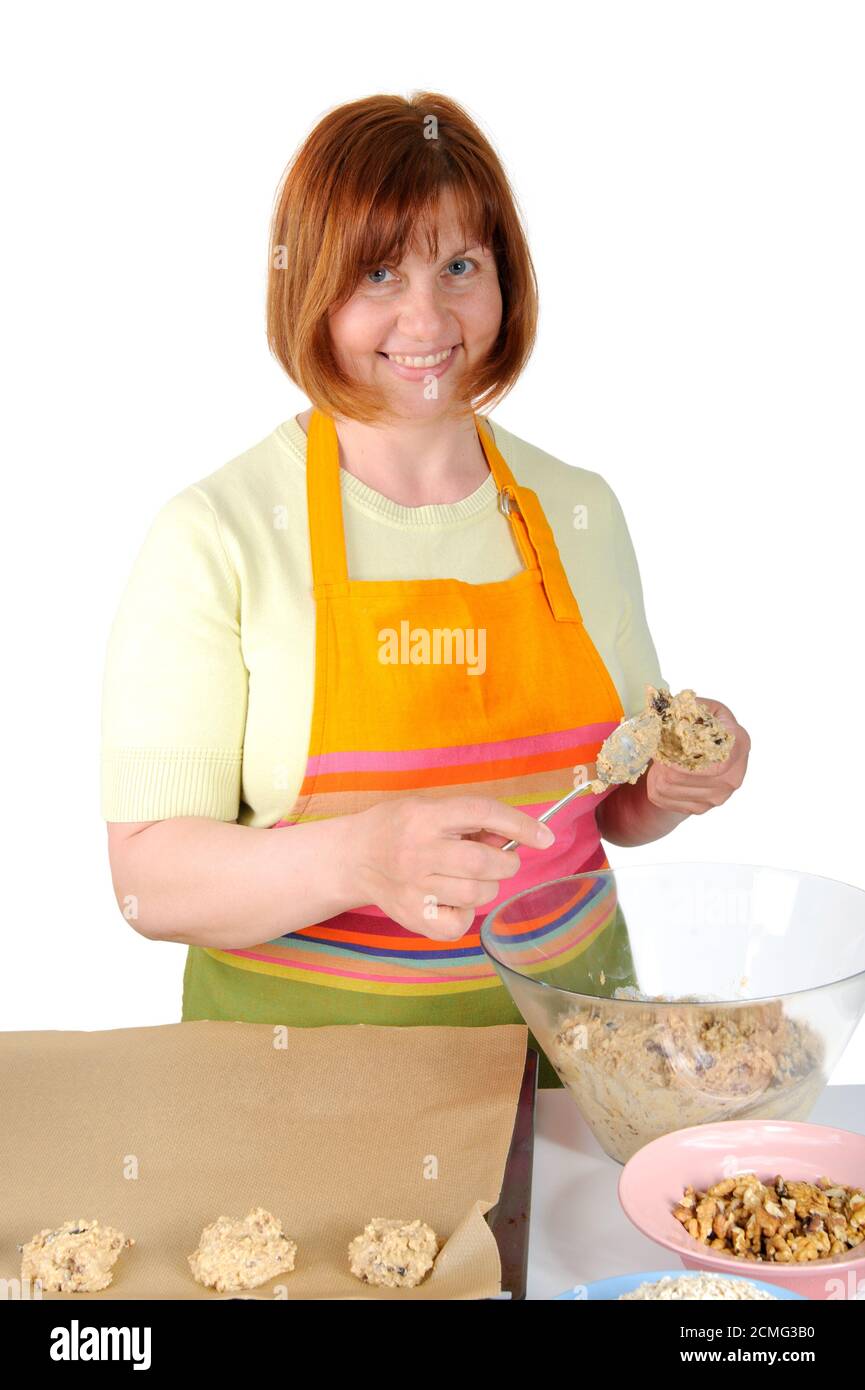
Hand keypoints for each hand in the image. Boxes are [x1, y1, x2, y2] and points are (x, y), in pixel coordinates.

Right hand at [349, 794, 554, 940]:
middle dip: (505, 862)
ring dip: (488, 886)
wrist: (353, 857)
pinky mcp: (412, 917)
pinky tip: (454, 901)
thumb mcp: (429, 808)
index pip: (481, 813)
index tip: (545, 836)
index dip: (519, 824)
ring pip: (476, 894)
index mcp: (425, 817)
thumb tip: (515, 836)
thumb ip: (468, 820)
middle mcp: (418, 851)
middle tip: (501, 860)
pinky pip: (458, 924)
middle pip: (483, 862)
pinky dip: (466, 915)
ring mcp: (414, 888)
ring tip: (473, 878)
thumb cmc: (399, 827)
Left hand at [645, 697, 750, 815]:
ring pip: (669, 789)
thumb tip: (669, 710)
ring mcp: (718, 796)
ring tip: (659, 760)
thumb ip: (690, 707)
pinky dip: (655, 786)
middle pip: (685, 778)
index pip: (718, 763)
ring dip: (656, 773)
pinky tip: (661, 774)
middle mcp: (733, 776)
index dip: (686, 761)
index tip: (665, 752)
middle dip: (663, 763)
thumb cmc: (707, 727)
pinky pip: (664, 800)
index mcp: (738, 746)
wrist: (710, 754)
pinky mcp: (701, 808)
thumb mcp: (704, 709)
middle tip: (655, 750)